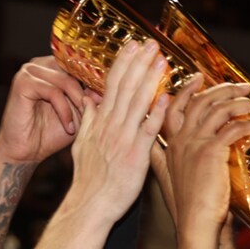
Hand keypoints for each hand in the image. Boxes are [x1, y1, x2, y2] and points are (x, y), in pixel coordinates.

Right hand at [65, 41, 169, 222]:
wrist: (90, 205)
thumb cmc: (89, 180)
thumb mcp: (81, 144)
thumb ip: (87, 119)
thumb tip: (88, 98)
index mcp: (101, 122)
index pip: (112, 84)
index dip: (124, 62)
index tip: (133, 45)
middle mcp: (112, 126)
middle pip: (126, 87)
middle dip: (139, 63)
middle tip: (151, 43)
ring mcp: (124, 140)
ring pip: (138, 103)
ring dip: (150, 79)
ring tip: (161, 59)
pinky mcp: (136, 156)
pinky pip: (148, 130)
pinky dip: (157, 113)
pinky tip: (167, 97)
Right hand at [165, 82, 249, 233]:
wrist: (195, 226)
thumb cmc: (192, 210)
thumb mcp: (174, 181)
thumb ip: (171, 162)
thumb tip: (171, 150)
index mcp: (171, 145)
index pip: (174, 107)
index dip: (187, 90)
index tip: (200, 79)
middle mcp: (180, 139)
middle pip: (201, 101)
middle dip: (223, 90)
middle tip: (242, 88)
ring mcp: (194, 143)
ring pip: (219, 109)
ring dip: (241, 103)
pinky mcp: (212, 151)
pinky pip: (236, 127)